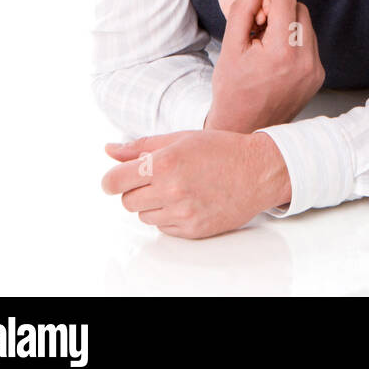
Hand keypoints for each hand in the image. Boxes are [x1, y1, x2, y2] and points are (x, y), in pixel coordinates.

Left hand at [102, 129, 289, 238]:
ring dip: (152, 203)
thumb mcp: (181, 138)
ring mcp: (182, 212)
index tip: (116, 178)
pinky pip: (163, 227)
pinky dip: (169, 216)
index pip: (115, 181)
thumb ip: (141, 146)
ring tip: (177, 188)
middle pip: (126, 200)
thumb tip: (109, 149)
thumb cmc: (221, 149)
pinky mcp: (192, 229)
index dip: (111, 180)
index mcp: (165, 162)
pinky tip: (188, 200)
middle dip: (135, 189)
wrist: (258, 171)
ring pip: (144, 215)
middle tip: (156, 178)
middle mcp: (171, 189)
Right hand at [205, 0, 324, 133]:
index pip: (285, 1)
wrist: (244, 129)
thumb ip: (242, 11)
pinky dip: (295, 37)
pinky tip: (275, 47)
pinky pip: (310, 43)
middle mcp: (305, 61)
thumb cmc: (233, 91)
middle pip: (299, 10)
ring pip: (307, 25)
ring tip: (264, 32)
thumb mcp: (230, 48)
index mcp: (282, 52)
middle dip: (279, 3)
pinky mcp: (317, 77)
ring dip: (288, 19)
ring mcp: (314, 70)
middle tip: (258, 10)